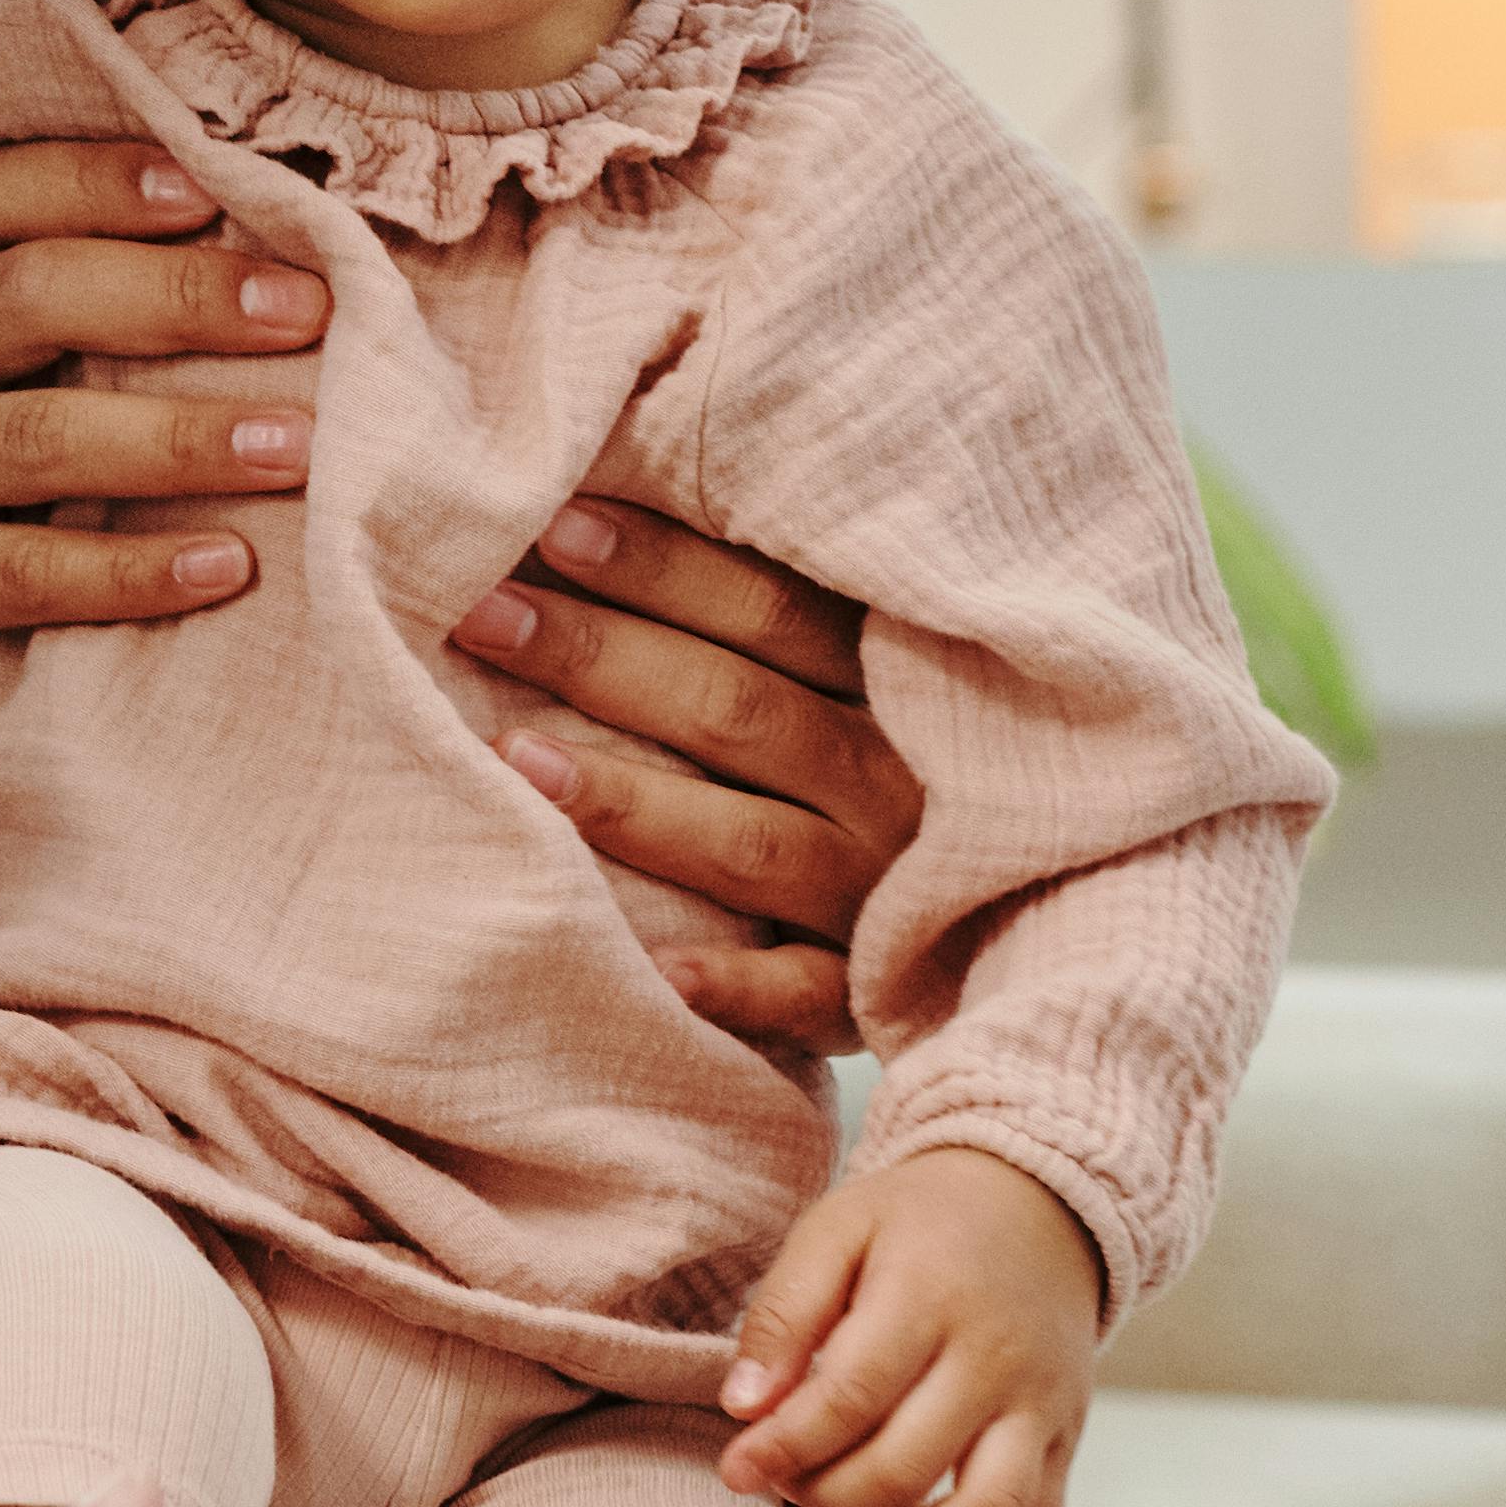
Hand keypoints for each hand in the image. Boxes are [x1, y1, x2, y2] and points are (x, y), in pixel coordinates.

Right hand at [0, 141, 323, 747]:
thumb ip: (11, 297)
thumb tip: (222, 251)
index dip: (98, 180)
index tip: (214, 189)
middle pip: (36, 295)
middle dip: (182, 298)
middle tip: (305, 312)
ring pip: (46, 438)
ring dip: (185, 436)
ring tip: (299, 444)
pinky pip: (31, 574)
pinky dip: (135, 571)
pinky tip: (226, 564)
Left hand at [452, 492, 925, 1046]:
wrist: (1023, 913)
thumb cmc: (891, 757)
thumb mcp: (871, 666)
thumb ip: (777, 609)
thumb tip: (607, 513)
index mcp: (895, 681)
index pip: (772, 609)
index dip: (661, 568)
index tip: (553, 527)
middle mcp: (891, 781)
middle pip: (737, 710)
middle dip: (600, 657)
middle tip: (481, 613)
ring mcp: (882, 890)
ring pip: (749, 845)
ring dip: (632, 804)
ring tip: (517, 761)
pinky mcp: (872, 989)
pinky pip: (802, 993)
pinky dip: (734, 984)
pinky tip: (653, 968)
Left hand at [715, 1145, 1098, 1506]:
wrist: (1042, 1202)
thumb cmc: (917, 1223)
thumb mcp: (839, 1229)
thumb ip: (785, 1313)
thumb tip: (743, 1407)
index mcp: (929, 1293)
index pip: (852, 1394)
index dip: (785, 1445)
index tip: (736, 1471)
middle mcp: (995, 1356)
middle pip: (910, 1461)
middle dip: (831, 1496)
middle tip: (784, 1492)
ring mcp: (1041, 1405)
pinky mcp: (1067, 1440)